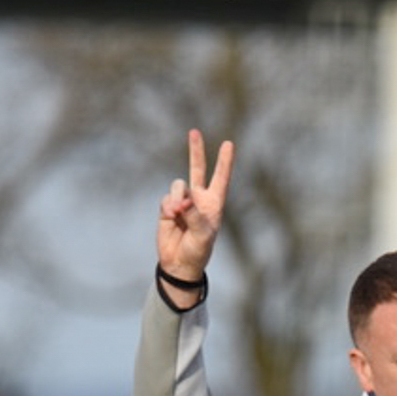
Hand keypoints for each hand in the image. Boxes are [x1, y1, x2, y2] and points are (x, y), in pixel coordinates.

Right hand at [156, 129, 233, 299]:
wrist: (179, 263)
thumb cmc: (198, 250)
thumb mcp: (202, 235)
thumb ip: (194, 215)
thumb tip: (183, 200)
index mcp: (214, 204)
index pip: (221, 178)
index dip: (225, 162)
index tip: (229, 144)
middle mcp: (199, 199)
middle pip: (197, 169)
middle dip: (196, 151)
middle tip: (194, 131)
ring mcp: (183, 202)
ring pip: (179, 185)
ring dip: (178, 197)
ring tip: (179, 214)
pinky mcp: (168, 208)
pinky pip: (167, 198)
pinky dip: (168, 206)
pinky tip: (171, 218)